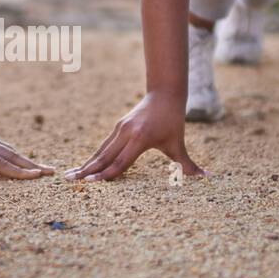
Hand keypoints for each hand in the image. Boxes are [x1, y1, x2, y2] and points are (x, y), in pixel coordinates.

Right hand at [66, 92, 203, 181]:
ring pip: (100, 151)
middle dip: (88, 170)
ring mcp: (120, 129)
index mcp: (140, 138)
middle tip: (71, 181)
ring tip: (70, 176)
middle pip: (104, 156)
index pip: (121, 161)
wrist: (165, 94)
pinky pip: (103, 146)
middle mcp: (126, 133)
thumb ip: (188, 164)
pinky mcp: (118, 127)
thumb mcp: (178, 143)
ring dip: (85, 164)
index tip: (91, 183)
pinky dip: (93, 157)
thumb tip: (208, 178)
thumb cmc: (173, 121)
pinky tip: (83, 167)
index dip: (106, 174)